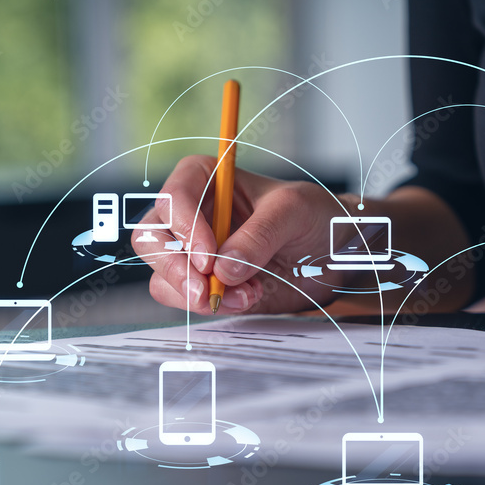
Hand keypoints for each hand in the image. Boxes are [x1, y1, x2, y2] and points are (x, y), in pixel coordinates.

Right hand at [132, 155, 352, 314]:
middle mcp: (192, 214)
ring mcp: (194, 252)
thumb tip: (223, 269)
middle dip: (176, 269)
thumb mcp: (294, 210)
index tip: (209, 258)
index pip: (173, 197)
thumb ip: (260, 235)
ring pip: (163, 275)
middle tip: (208, 290)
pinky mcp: (205, 283)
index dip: (184, 228)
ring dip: (199, 293)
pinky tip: (247, 298)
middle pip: (151, 239)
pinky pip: (186, 300)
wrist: (333, 253)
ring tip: (247, 293)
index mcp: (206, 179)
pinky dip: (212, 306)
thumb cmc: (313, 215)